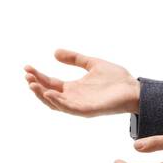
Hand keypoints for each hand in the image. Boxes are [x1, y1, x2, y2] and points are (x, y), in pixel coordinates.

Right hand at [25, 49, 140, 116]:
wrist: (134, 89)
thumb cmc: (116, 78)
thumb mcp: (92, 63)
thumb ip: (75, 58)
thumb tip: (54, 52)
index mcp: (72, 88)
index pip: (50, 83)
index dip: (38, 76)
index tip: (27, 67)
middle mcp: (73, 98)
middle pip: (48, 93)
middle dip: (36, 85)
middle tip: (27, 75)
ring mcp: (79, 105)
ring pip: (55, 104)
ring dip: (42, 95)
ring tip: (33, 84)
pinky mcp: (87, 110)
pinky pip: (68, 108)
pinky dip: (57, 102)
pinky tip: (49, 93)